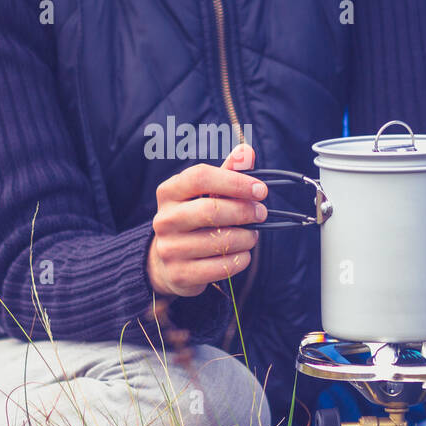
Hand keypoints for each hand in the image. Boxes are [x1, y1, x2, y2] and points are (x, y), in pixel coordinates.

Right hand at [147, 144, 266, 297]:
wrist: (167, 261)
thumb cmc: (194, 219)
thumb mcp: (206, 193)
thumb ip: (228, 172)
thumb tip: (248, 152)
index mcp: (169, 192)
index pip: (200, 177)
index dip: (234, 181)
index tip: (260, 190)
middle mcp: (164, 219)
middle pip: (211, 210)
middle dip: (244, 211)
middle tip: (261, 213)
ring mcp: (169, 248)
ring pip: (219, 241)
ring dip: (246, 238)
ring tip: (251, 235)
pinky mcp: (179, 274)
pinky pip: (221, 267)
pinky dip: (240, 259)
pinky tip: (242, 254)